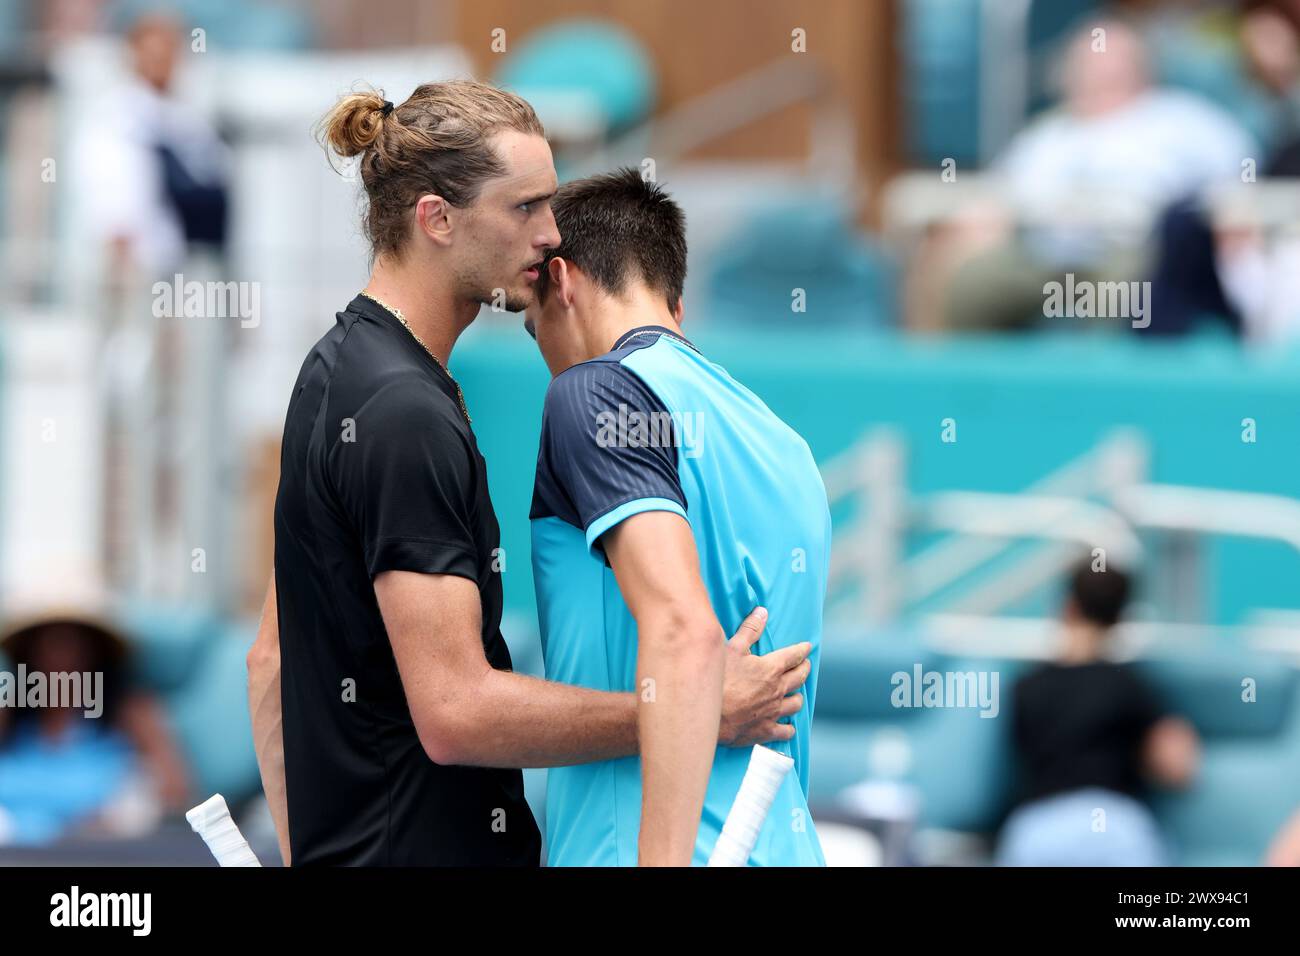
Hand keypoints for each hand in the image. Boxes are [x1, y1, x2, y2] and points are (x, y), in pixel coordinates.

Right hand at [718, 607, 810, 746]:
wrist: (708, 714)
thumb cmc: (719, 679)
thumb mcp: (732, 648)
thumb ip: (750, 630)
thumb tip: (762, 612)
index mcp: (771, 668)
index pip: (794, 656)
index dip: (802, 650)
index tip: (807, 647)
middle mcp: (777, 690)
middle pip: (800, 678)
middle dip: (804, 669)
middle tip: (805, 665)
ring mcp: (774, 712)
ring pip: (796, 703)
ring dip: (797, 697)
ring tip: (795, 694)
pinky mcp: (766, 730)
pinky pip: (786, 730)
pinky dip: (788, 727)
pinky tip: (786, 725)